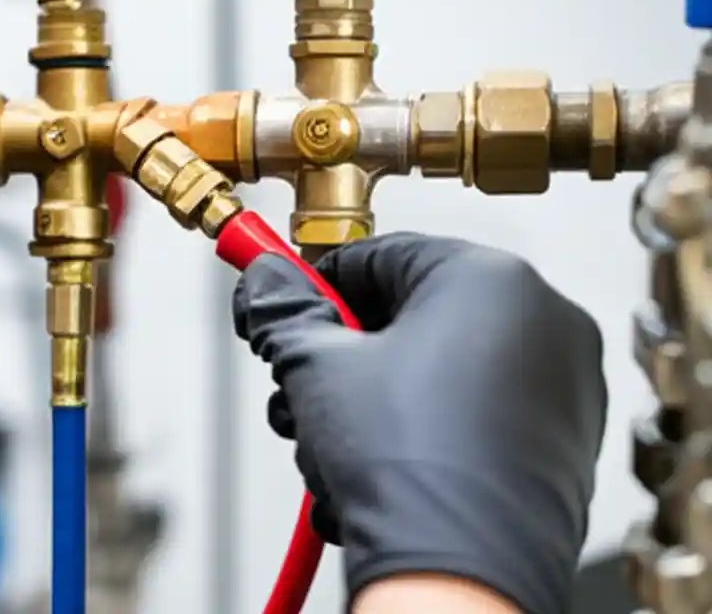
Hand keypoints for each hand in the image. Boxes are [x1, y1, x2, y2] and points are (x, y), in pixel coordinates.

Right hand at [233, 233, 605, 613]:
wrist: (462, 574)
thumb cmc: (407, 466)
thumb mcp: (314, 366)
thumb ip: (283, 310)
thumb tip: (265, 283)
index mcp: (489, 279)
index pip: (378, 254)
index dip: (317, 285)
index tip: (285, 305)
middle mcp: (543, 321)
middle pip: (409, 315)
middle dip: (340, 355)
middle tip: (301, 386)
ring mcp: (562, 385)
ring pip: (438, 370)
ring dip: (370, 401)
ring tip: (331, 444)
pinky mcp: (562, 442)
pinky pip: (474, 414)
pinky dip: (421, 434)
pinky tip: (376, 473)